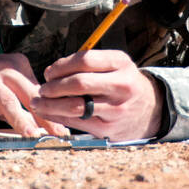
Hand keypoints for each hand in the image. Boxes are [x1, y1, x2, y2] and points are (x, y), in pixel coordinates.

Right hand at [0, 53, 71, 139]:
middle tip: (54, 132)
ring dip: (19, 118)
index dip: (50, 110)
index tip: (62, 128)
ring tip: (30, 134)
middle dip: (42, 115)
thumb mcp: (6, 85)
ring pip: (5, 100)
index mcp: (17, 65)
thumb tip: (49, 125)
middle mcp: (1, 69)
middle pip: (26, 94)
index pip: (37, 91)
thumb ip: (25, 102)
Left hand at [33, 50, 164, 141]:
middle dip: (54, 86)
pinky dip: (58, 117)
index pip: (85, 60)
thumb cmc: (123, 83)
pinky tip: (48, 113)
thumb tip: (52, 72)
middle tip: (43, 88)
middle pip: (80, 83)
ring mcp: (116, 109)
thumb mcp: (115, 65)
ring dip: (51, 104)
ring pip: (75, 106)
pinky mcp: (108, 128)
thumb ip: (88, 64)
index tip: (50, 72)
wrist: (150, 110)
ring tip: (39, 101)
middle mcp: (122, 86)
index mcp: (121, 64)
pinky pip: (77, 123)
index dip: (61, 66)